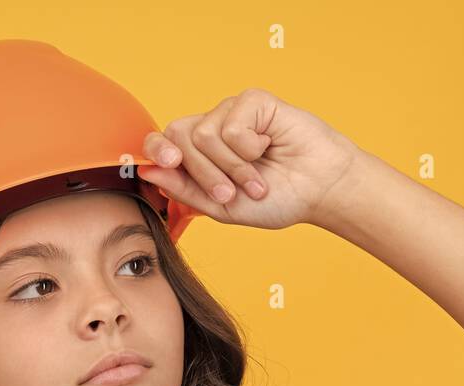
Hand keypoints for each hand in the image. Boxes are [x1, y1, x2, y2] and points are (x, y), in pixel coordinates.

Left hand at [138, 88, 362, 230]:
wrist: (318, 192)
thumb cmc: (275, 199)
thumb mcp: (222, 206)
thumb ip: (184, 189)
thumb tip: (146, 171)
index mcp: (200, 154)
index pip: (162, 141)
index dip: (155, 149)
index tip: (164, 163)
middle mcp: (212, 128)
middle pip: (179, 138)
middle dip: (204, 174)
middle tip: (230, 194)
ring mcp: (232, 112)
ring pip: (204, 135)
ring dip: (232, 167)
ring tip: (256, 180)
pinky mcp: (253, 101)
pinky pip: (232, 126)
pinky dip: (249, 148)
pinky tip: (269, 147)